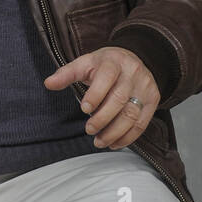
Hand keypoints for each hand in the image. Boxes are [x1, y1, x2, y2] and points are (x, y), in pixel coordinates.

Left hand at [43, 46, 160, 148]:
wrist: (134, 58)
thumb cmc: (105, 64)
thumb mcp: (85, 63)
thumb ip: (67, 74)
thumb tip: (48, 83)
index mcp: (113, 61)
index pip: (107, 76)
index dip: (95, 94)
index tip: (84, 109)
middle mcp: (132, 73)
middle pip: (119, 99)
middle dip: (103, 118)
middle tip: (89, 130)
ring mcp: (145, 87)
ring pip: (132, 114)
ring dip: (114, 132)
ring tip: (99, 141)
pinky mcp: (153, 99)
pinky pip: (142, 122)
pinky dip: (128, 137)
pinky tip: (115, 143)